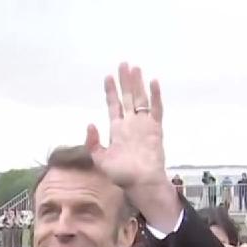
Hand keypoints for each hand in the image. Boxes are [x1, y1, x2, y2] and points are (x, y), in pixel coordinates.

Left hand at [86, 63, 178, 231]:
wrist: (141, 183)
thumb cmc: (122, 175)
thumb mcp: (100, 160)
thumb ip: (93, 143)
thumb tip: (90, 124)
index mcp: (117, 130)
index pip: (113, 106)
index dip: (110, 92)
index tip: (108, 77)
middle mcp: (130, 124)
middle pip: (128, 97)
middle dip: (125, 81)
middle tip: (123, 63)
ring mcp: (144, 125)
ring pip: (141, 99)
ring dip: (138, 84)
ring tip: (135, 67)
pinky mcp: (155, 128)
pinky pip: (156, 109)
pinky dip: (155, 96)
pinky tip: (153, 82)